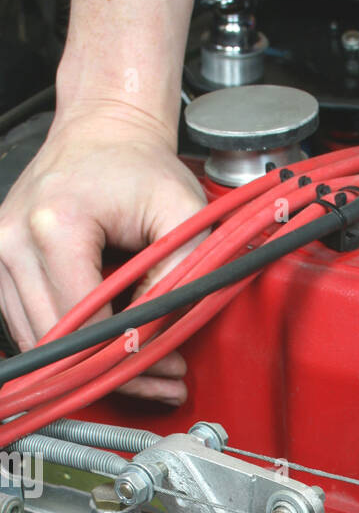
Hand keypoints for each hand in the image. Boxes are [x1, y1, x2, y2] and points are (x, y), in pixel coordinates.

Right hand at [0, 102, 206, 401]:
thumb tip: (170, 326)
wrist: (104, 133)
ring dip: (86, 369)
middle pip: (58, 340)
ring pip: (37, 343)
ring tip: (140, 370)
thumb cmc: (141, 168)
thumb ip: (187, 266)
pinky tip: (104, 352)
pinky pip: (26, 327)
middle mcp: (15, 239)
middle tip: (162, 380)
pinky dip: (66, 348)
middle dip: (112, 370)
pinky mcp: (0, 265)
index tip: (168, 366)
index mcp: (56, 224)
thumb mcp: (183, 209)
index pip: (86, 319)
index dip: (129, 355)